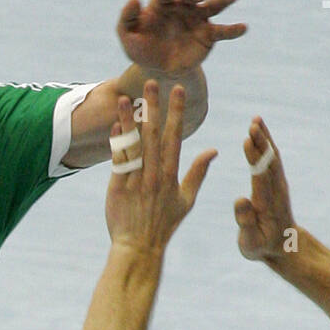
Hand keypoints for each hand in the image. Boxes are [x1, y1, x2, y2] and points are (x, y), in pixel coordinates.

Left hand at [106, 80, 215, 253]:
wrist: (138, 247)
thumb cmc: (163, 225)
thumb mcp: (186, 200)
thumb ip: (198, 173)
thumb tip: (213, 150)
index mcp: (171, 176)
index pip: (175, 137)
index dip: (176, 112)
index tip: (178, 90)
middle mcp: (153, 175)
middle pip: (153, 135)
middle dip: (153, 107)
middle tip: (151, 82)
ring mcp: (134, 181)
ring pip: (133, 145)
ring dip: (130, 119)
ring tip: (126, 98)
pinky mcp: (117, 187)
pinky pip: (118, 160)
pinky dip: (116, 141)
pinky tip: (116, 124)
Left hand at [117, 0, 244, 76]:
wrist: (156, 69)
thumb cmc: (141, 48)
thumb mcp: (128, 36)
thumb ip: (126, 18)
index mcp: (163, 4)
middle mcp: (183, 7)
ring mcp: (197, 20)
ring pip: (211, 6)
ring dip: (222, 0)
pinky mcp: (207, 36)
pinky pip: (222, 31)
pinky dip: (233, 30)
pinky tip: (243, 27)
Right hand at [233, 117, 295, 260]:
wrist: (283, 245)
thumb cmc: (261, 246)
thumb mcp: (250, 242)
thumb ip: (245, 222)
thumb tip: (240, 199)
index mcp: (267, 205)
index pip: (261, 177)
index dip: (255, 158)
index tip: (248, 141)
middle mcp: (276, 191)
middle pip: (269, 163)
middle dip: (262, 143)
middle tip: (253, 125)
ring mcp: (279, 184)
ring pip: (272, 157)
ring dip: (265, 138)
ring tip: (256, 120)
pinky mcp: (277, 180)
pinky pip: (272, 157)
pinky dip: (266, 141)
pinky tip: (258, 128)